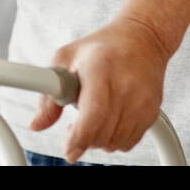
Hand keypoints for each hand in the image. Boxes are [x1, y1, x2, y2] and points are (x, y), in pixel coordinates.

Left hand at [30, 14, 171, 162]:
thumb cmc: (99, 47)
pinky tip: (107, 123)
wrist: (142, 38)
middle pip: (103, 133)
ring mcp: (142, 99)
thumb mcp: (65, 59)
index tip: (69, 150)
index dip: (79, 138)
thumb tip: (36, 125)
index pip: (93, 114)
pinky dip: (114, 139)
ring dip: (98, 140)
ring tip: (91, 120)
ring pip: (116, 142)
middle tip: (73, 129)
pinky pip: (130, 141)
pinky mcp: (152, 111)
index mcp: (100, 68)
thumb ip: (48, 95)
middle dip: (83, 139)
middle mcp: (125, 85)